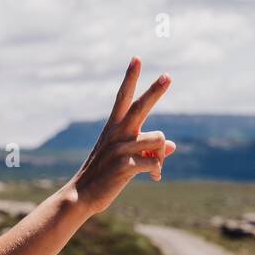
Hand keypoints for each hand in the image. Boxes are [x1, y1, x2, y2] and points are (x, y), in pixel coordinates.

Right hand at [72, 57, 174, 215]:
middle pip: (140, 106)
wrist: (82, 196)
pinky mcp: (124, 166)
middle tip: (168, 75)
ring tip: (155, 168)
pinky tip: (155, 178)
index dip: (130, 77)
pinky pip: (154, 162)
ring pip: (157, 138)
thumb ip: (147, 149)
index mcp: (113, 128)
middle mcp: (117, 134)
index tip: (137, 58)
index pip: (122, 97)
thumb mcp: (125, 158)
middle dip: (155, 91)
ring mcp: (120, 149)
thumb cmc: (103, 176)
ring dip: (161, 154)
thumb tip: (171, 146)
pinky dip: (158, 171)